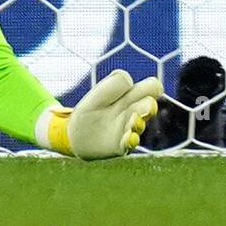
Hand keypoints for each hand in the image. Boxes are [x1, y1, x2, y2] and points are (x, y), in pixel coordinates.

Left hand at [48, 69, 163, 159]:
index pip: (151, 88)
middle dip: (148, 105)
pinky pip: (129, 143)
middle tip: (149, 105)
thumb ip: (112, 85)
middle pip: (148, 106)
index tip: (144, 88)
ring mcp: (128, 130)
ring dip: (138, 122)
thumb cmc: (89, 112)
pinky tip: (130, 136)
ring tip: (134, 118)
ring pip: (139, 124)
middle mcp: (133, 113)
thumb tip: (129, 80)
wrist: (73, 136)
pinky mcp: (120, 145)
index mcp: (129, 97)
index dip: (152, 87)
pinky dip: (130, 140)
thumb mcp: (97, 95)